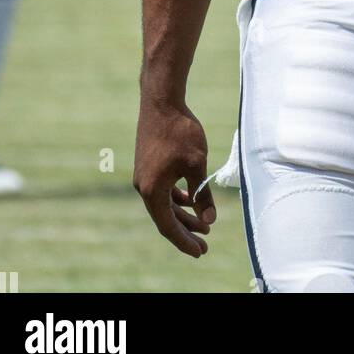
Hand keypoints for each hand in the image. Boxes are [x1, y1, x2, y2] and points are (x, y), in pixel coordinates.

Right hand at [134, 94, 215, 257]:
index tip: (201, 252)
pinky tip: (191, 198)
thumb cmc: (180, 131)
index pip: (168, 226)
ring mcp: (144, 175)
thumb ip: (203, 194)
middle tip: (206, 244)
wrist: (162, 101)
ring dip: (184, 213)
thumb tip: (210, 219)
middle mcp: (143, 186)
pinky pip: (162, 189)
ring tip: (206, 223)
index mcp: (152, 190)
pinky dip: (177, 197)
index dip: (185, 241)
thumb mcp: (197, 164)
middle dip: (187, 231)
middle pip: (166, 217)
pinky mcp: (148, 164)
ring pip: (165, 203)